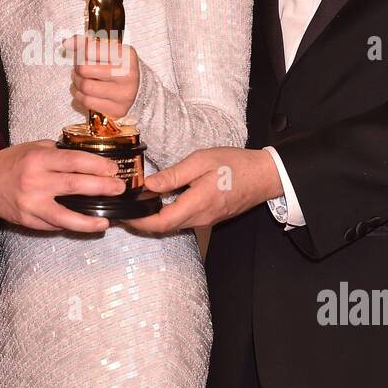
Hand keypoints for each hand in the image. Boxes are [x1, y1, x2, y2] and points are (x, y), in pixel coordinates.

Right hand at [0, 140, 125, 231]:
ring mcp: (32, 205)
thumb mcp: (33, 148)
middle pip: (75, 185)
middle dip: (102, 187)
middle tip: (118, 188)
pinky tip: (88, 225)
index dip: (97, 165)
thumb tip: (87, 158)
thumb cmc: (11, 163)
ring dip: (90, 219)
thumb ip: (58, 153)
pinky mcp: (30, 221)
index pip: (74, 161)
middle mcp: (35, 182)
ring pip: (67, 216)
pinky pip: (56, 225)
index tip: (112, 169)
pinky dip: (74, 226)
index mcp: (38, 160)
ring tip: (107, 219)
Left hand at [61, 33, 139, 119]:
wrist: (139, 88)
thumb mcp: (109, 50)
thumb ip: (87, 44)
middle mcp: (127, 74)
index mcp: (126, 55)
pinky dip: (80, 96)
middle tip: (79, 68)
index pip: (89, 50)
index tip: (79, 54)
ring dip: (77, 83)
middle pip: (84, 69)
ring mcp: (124, 94)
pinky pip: (88, 102)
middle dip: (77, 69)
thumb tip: (67, 43)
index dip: (79, 52)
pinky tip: (84, 92)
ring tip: (81, 79)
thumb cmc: (120, 67)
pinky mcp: (118, 109)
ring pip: (85, 87)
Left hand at [124, 147, 282, 232]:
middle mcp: (200, 218)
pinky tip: (160, 202)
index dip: (139, 222)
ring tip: (137, 205)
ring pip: (174, 225)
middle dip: (142, 222)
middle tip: (124, 212)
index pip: (161, 222)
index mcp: (196, 204)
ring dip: (154, 219)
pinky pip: (184, 220)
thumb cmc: (235, 165)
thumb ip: (174, 174)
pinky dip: (168, 215)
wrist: (264, 176)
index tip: (123, 217)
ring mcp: (206, 220)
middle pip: (164, 227)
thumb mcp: (201, 161)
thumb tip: (149, 184)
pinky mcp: (209, 217)